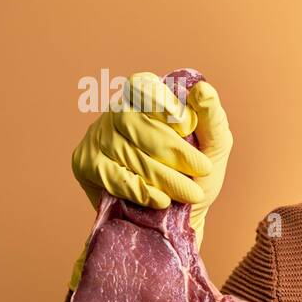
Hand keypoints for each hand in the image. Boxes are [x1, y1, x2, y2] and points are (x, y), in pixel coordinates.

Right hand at [68, 72, 232, 288]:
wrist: (182, 214)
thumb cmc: (198, 173)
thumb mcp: (214, 145)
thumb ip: (211, 117)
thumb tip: (203, 89)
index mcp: (148, 97)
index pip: (143, 86)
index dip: (162, 104)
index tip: (187, 127)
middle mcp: (118, 111)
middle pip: (134, 122)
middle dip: (173, 149)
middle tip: (202, 169)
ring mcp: (98, 136)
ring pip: (125, 151)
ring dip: (163, 175)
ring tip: (190, 193)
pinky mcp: (86, 163)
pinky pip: (110, 175)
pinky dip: (140, 189)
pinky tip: (161, 200)